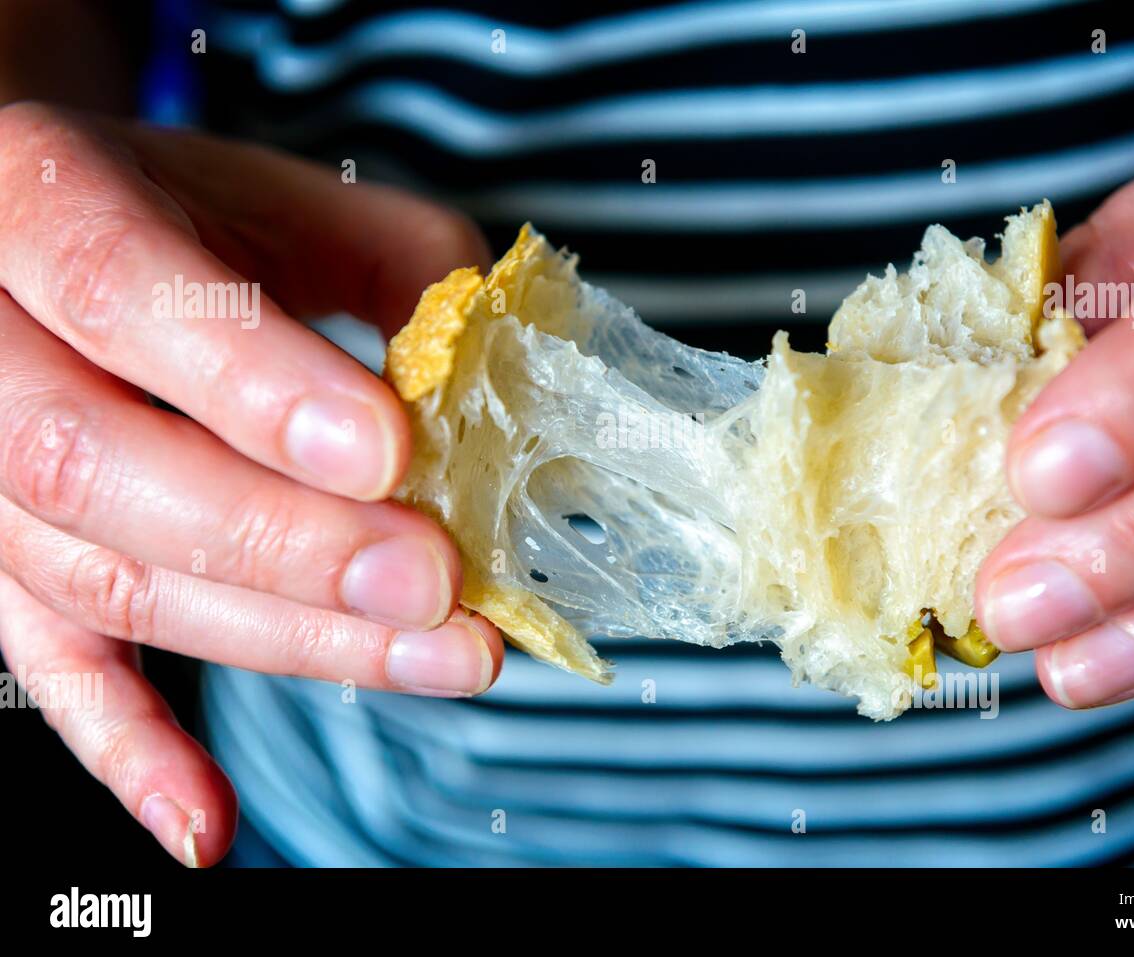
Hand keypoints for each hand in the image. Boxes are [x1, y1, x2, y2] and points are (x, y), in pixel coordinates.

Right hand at [0, 103, 505, 864]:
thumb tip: (504, 399)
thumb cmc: (203, 221)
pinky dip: (131, 752)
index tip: (390, 455)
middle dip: (285, 538)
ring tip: (439, 657)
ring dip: (283, 635)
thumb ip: (410, 277)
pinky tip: (210, 824)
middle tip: (437, 583)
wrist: (74, 234)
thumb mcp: (308, 206)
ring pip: (104, 575)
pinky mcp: (1, 568)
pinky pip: (49, 670)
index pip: (129, 294)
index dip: (257, 385)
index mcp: (46, 198)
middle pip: (96, 462)